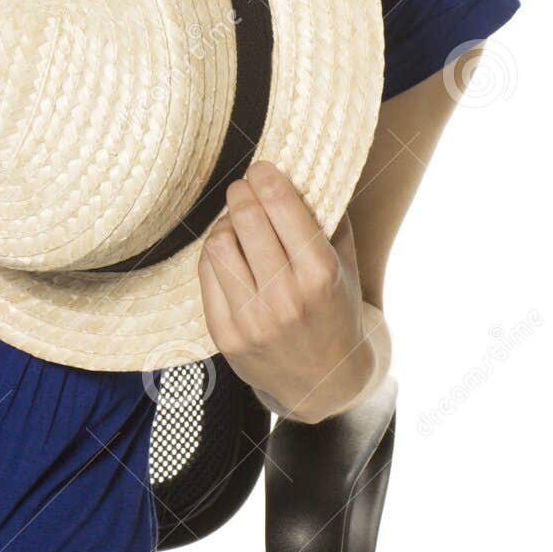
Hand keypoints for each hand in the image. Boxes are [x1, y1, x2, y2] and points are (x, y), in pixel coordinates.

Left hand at [197, 159, 370, 422]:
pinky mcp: (226, 334)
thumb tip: (300, 169)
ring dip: (226, 224)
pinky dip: (215, 253)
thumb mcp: (345, 264)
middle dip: (242, 193)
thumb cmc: (335, 309)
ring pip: (218, 243)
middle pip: (246, 219)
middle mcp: (286, 298)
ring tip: (238, 224)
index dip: (266, 177)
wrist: (324, 382)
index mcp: (320, 274)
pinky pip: (206, 273)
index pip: (281, 206)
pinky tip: (230, 252)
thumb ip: (328, 217)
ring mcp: (252, 320)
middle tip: (245, 187)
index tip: (262, 168)